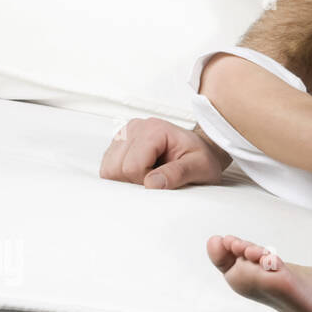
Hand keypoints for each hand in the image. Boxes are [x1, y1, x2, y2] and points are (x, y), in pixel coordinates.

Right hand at [99, 118, 226, 189]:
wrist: (203, 149)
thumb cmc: (202, 157)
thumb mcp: (200, 167)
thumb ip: (177, 174)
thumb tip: (151, 184)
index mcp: (154, 130)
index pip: (132, 167)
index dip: (145, 181)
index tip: (164, 179)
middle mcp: (135, 128)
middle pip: (115, 168)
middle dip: (134, 181)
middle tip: (158, 177)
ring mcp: (125, 135)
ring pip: (108, 169)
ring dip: (127, 179)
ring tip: (150, 173)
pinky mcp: (119, 145)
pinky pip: (108, 168)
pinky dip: (122, 176)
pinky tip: (142, 171)